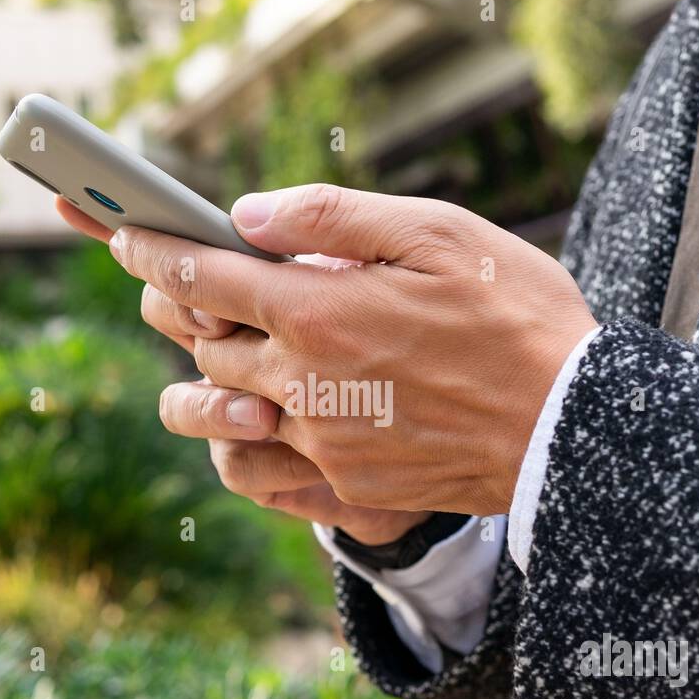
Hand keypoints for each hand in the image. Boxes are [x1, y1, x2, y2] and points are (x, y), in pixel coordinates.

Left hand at [107, 184, 596, 514]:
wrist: (572, 429)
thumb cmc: (517, 318)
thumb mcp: (438, 235)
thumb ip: (334, 218)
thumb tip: (246, 213)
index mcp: (321, 312)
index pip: (204, 277)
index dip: (154, 252)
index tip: (127, 236)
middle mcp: (306, 384)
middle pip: (207, 344)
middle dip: (178, 307)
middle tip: (170, 283)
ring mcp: (323, 443)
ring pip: (228, 409)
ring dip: (208, 377)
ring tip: (220, 349)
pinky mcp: (349, 485)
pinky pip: (266, 467)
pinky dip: (250, 436)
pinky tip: (267, 414)